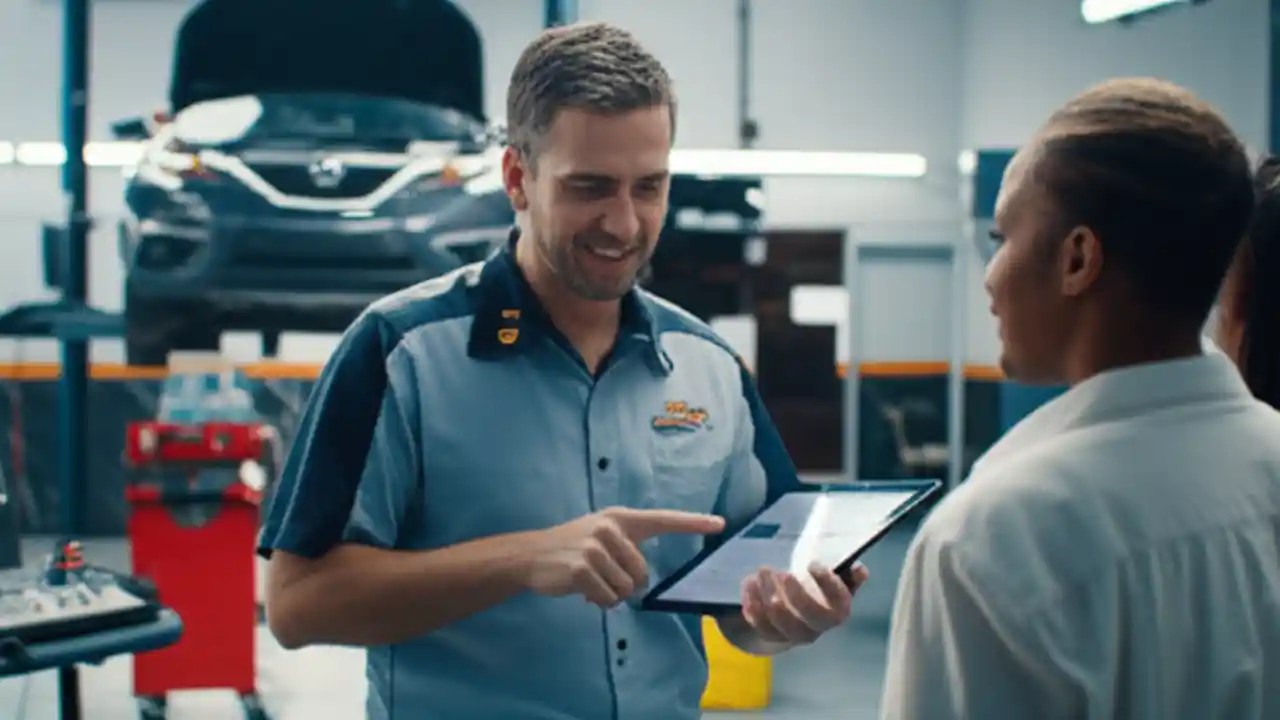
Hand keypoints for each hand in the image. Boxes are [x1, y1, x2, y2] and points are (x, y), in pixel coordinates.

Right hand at [526, 506, 724, 607]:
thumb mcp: (600, 535)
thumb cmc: (571, 547)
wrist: (531, 554)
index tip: (719, 524)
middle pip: (642, 574)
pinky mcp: (583, 568)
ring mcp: (595, 548)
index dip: (693, 523)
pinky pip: (608, 599)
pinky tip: (582, 591)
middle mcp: (610, 529)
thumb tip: (641, 581)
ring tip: (590, 582)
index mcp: (620, 519)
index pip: (663, 520)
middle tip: (602, 577)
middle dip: (625, 584)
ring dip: (610, 594)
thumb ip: (625, 547)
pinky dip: (598, 602)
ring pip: (626, 589)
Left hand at [739, 562, 867, 644]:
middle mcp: (818, 628)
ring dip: (770, 596)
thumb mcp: (834, 580)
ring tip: (762, 572)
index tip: (813, 564)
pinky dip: (752, 605)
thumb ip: (847, 574)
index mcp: (838, 612)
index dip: (828, 584)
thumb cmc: (817, 590)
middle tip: (782, 572)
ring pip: (782, 622)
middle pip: (810, 616)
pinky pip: (760, 625)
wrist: (792, 613)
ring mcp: (793, 634)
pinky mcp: (771, 635)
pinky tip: (748, 585)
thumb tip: (861, 570)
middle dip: (796, 594)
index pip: (839, 602)